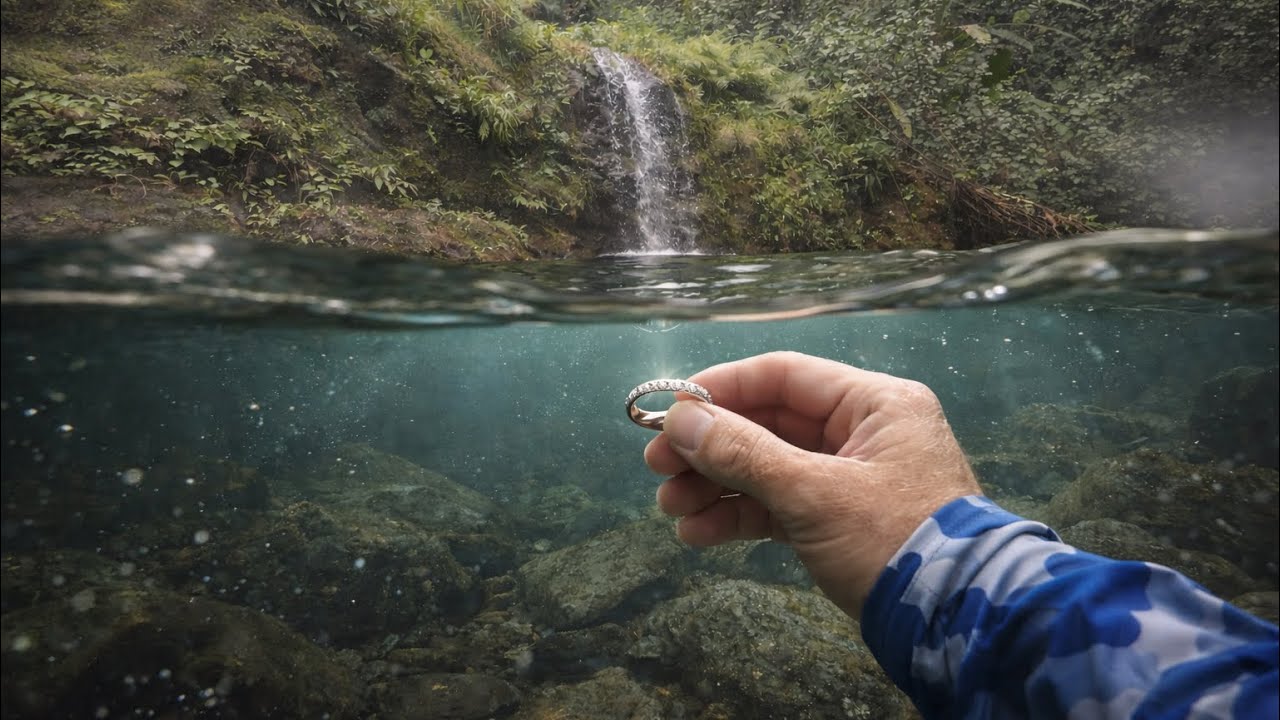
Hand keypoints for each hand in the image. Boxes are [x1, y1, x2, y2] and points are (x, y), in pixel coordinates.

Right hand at [645, 351, 980, 618]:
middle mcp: (864, 432)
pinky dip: (739, 515)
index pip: (784, 376)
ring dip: (716, 485)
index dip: (722, 389)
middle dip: (710, 448)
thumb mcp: (814, 494)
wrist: (952, 623)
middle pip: (768, 423)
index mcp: (875, 404)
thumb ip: (744, 453)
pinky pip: (779, 505)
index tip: (672, 411)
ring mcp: (851, 478)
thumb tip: (682, 421)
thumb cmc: (896, 542)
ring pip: (768, 467)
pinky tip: (699, 533)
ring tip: (671, 509)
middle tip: (658, 467)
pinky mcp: (840, 520)